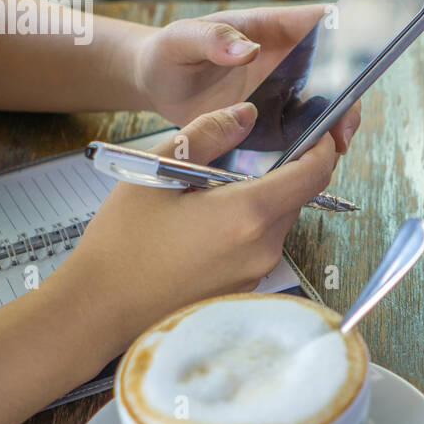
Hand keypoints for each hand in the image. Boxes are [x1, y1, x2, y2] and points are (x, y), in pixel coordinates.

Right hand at [58, 102, 339, 352]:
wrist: (99, 310)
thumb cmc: (121, 245)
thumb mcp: (159, 171)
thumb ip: (209, 134)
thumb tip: (246, 114)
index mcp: (248, 214)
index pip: (314, 174)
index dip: (324, 147)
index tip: (322, 130)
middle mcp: (263, 247)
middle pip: (297, 197)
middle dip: (282, 171)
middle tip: (246, 154)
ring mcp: (257, 273)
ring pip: (278, 221)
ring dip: (259, 200)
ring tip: (210, 192)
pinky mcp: (245, 289)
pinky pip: (260, 245)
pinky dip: (246, 227)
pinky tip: (205, 225)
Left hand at [132, 5, 360, 153]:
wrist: (156, 84)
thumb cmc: (169, 50)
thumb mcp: (182, 39)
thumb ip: (212, 40)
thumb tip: (247, 50)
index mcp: (271, 29)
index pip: (321, 22)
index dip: (348, 34)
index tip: (360, 57)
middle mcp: (286, 60)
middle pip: (335, 72)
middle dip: (349, 97)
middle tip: (343, 126)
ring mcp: (282, 92)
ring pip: (324, 106)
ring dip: (335, 126)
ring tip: (332, 150)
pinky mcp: (272, 121)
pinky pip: (299, 133)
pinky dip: (309, 147)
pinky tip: (307, 163)